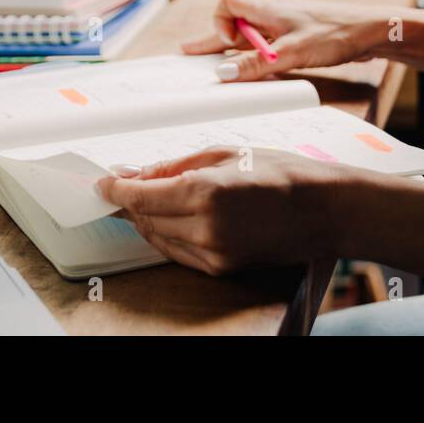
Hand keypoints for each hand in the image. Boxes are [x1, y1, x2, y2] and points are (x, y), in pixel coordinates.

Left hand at [95, 147, 353, 274]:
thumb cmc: (279, 172)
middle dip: (128, 203)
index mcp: (204, 191)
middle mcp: (204, 227)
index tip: (102, 183)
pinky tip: (169, 218)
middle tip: (120, 185)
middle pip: (144, 218)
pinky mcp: (220, 269)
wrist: (321, 210)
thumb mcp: (224, 154)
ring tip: (145, 200)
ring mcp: (212, 253)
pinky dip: (165, 235)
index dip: (114, 190)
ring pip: (157, 238)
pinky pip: (177, 253)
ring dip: (144, 219)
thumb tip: (132, 174)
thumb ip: (173, 166)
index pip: (139, 196)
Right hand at [180, 0, 376, 81]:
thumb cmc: (335, 33)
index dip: (220, 23)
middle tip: (187, 54)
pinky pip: (267, 46)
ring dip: (233, 51)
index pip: (228, 3)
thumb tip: (223, 73)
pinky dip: (254, 57)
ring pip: (250, 36)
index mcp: (267, 8)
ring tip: (212, 64)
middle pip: (233, 22)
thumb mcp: (293, 52)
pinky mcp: (298, 38)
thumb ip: (258, 64)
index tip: (229, 46)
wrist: (372, 31)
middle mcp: (272, 14)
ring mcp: (285, 26)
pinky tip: (252, 69)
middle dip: (212, 40)